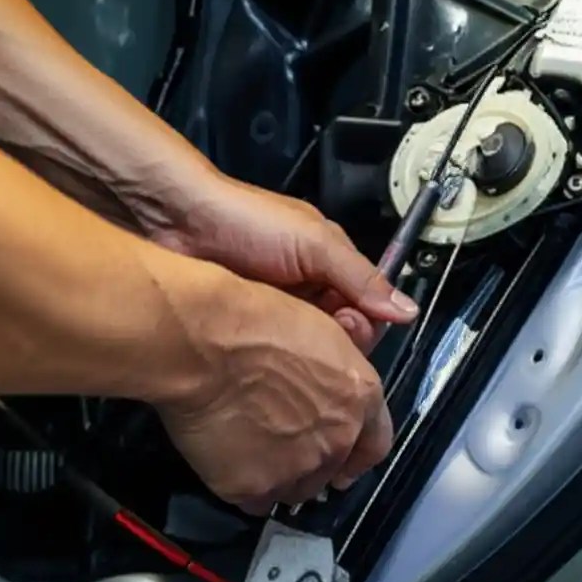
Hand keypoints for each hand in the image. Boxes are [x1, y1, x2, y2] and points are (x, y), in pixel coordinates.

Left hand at [140, 172, 417, 350]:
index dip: (364, 324)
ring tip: (293, 349)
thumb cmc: (246, 220)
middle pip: (339, 333)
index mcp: (330, 266)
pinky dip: (276, 358)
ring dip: (307, 352)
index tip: (350, 327)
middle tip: (321, 335)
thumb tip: (407, 312)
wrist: (174, 221)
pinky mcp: (245, 329)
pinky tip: (270, 361)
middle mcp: (306, 291)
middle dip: (338, 340)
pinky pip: (272, 352)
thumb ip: (362, 277)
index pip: (366, 308)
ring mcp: (274, 312)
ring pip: (307, 348)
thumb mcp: (315, 244)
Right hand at [156, 272, 391, 513]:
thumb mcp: (320, 332)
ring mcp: (297, 468)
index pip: (376, 443)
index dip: (358, 453)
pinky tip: (230, 462)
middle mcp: (337, 439)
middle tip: (283, 446)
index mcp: (360, 396)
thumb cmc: (256, 320)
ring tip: (254, 452)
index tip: (346, 461)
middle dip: (315, 462)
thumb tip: (338, 395)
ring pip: (297, 490)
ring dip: (283, 477)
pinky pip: (257, 501)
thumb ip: (339, 375)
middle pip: (334, 469)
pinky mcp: (254, 488)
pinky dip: (246, 486)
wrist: (201, 343)